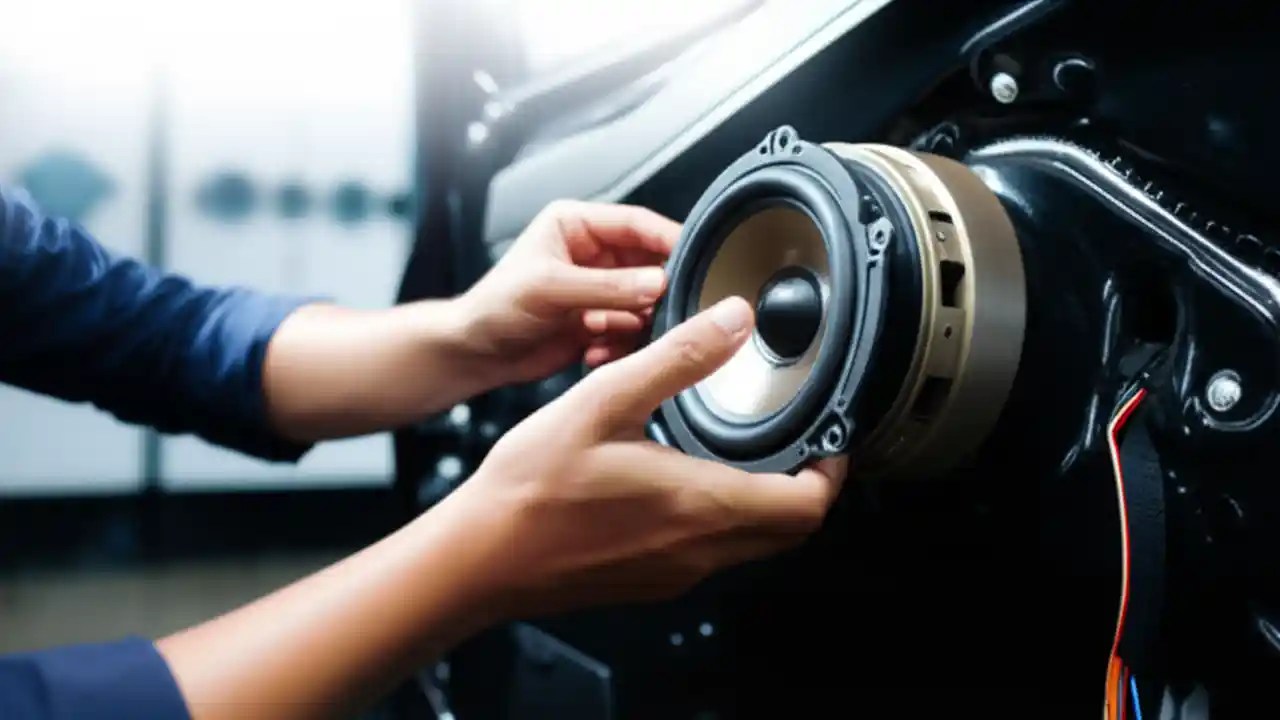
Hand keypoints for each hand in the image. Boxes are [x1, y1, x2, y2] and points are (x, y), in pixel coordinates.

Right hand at [435, 295, 848, 618]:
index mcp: (699, 505)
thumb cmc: (529, 490)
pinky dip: (723, 520)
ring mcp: (675, 574)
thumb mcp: (605, 401)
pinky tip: (686, 482)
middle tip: (797, 441)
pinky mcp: (651, 582)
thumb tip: (734, 322)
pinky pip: (712, 554)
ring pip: (752, 545)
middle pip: (790, 530)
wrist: (478, 559)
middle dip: (806, 485)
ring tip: (744, 452)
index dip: (832, 471)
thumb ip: (678, 358)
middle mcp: (698, 550)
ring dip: (764, 502)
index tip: (827, 438)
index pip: (807, 506)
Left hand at [455, 199, 680, 389]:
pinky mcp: (601, 324)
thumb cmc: (494, 307)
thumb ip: (606, 286)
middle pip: (650, 265)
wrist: (474, 354)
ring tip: (614, 336)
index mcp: (578, 226)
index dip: (668, 240)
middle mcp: (594, 255)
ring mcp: (600, 291)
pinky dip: (623, 345)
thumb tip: (657, 282)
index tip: (697, 259)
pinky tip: (595, 352)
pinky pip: (632, 331)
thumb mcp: (549, 288)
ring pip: (646, 303)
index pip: (638, 224)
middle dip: (658, 291)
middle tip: (671, 309)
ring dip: (639, 323)